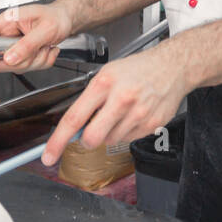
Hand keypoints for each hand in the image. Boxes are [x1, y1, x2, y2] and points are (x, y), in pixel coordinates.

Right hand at [0, 3, 72, 73]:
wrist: (66, 19)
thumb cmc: (56, 17)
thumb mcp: (45, 30)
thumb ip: (26, 45)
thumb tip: (9, 59)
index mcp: (7, 21)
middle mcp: (7, 33)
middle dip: (22, 60)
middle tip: (38, 49)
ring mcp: (14, 45)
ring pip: (15, 66)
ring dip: (35, 61)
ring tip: (44, 46)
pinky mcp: (22, 54)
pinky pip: (26, 68)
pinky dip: (40, 63)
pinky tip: (46, 50)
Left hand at [41, 48, 188, 165]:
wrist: (172, 66)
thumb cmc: (138, 69)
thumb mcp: (107, 74)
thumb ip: (90, 99)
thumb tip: (75, 126)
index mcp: (104, 83)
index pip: (74, 118)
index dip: (58, 141)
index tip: (48, 155)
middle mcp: (121, 99)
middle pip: (92, 138)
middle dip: (87, 140)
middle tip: (92, 130)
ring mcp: (138, 114)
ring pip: (110, 141)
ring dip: (110, 133)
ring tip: (122, 112)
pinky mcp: (151, 124)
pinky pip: (128, 140)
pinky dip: (126, 132)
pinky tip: (134, 115)